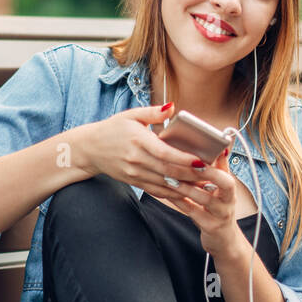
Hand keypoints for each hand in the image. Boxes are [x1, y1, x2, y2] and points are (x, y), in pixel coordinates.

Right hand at [72, 104, 209, 198]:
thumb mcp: (130, 115)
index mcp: (138, 141)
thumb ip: (153, 112)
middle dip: (192, 175)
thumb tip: (173, 107)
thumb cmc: (113, 129)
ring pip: (165, 184)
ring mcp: (135, 174)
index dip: (184, 159)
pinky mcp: (135, 182)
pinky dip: (174, 194)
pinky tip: (188, 193)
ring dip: (186, 187)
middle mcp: (137, 160)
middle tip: (211, 176)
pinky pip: (157, 191)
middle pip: (168, 171)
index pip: (164, 153)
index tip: (201, 161)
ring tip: (206, 187)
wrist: (89, 149)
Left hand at [165, 147, 247, 260]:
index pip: (228, 169)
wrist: (224, 241)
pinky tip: (168, 192)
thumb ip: (219, 168)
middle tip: (189, 162)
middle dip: (207, 171)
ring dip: (187, 187)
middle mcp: (230, 200)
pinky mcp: (210, 226)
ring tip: (171, 177)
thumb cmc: (219, 209)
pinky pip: (193, 212)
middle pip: (225, 183)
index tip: (204, 150)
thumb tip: (218, 144)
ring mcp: (221, 214)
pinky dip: (179, 201)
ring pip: (205, 198)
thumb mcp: (222, 190)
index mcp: (231, 188)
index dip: (219, 160)